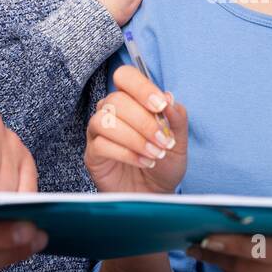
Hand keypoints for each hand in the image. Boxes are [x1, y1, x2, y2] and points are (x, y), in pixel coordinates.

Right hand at [84, 64, 187, 193]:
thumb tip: (169, 98)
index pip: (125, 76)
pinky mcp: (92, 154)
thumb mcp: (179, 141)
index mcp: (132, 101)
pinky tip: (143, 162)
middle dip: (144, 121)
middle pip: (116, 100)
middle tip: (163, 140)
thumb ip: (177, 119)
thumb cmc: (164, 164)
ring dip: (134, 138)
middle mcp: (111, 112)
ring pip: (105, 121)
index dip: (141, 87)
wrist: (156, 194)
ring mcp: (98, 132)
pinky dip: (126, 154)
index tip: (160, 105)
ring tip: (154, 154)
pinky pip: (101, 145)